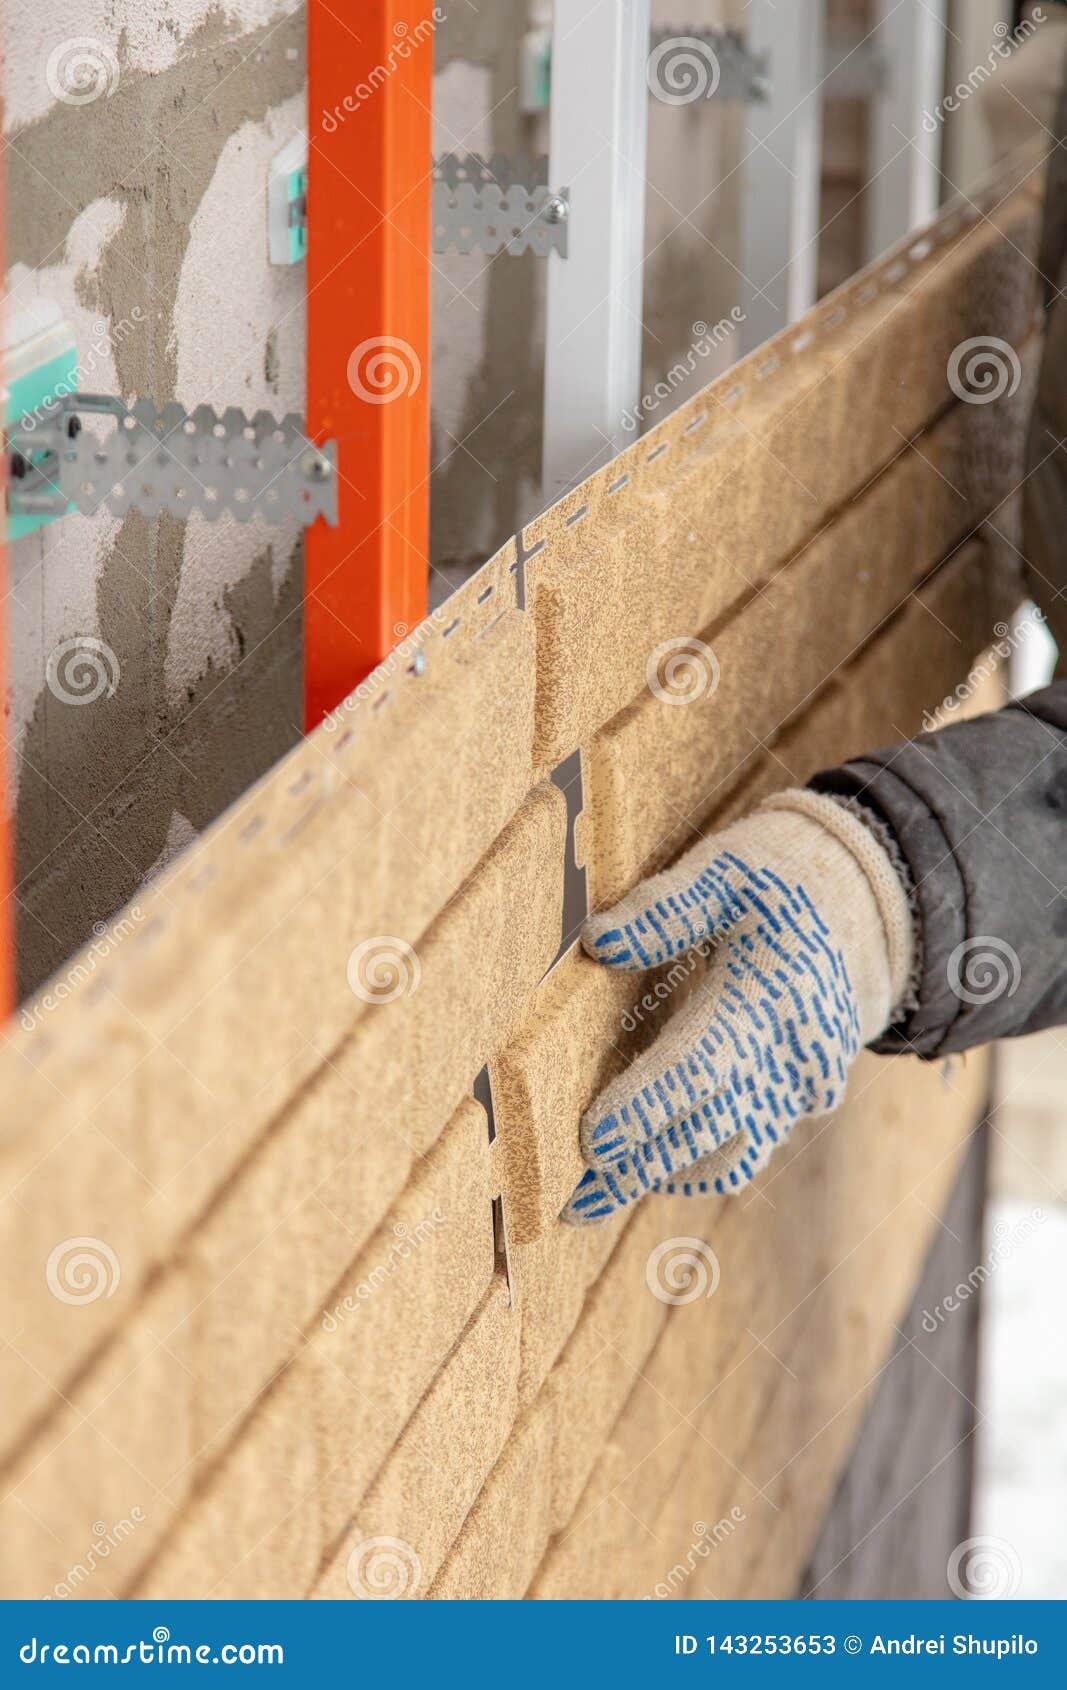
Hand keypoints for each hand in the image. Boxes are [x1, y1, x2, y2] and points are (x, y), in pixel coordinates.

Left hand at [562, 790, 912, 1224]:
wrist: (866, 903)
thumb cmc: (779, 880)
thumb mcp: (723, 871)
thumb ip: (662, 909)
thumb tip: (599, 942)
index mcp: (769, 994)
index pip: (701, 1067)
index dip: (646, 1109)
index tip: (591, 1143)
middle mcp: (793, 1054)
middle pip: (709, 1130)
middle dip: (637, 1168)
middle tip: (571, 1203)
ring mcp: (805, 1084)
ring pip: (732, 1153)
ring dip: (664, 1176)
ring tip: (593, 1201)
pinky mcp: (805, 1098)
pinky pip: (750, 1143)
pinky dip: (698, 1158)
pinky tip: (646, 1168)